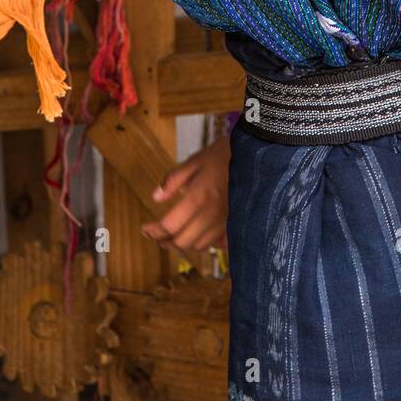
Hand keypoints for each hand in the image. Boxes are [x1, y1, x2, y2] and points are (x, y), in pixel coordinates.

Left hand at [141, 135, 230, 253]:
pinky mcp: (234, 223)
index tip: (144, 228)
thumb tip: (155, 197)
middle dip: (165, 242)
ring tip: (173, 236)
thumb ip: (173, 180)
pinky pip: (216, 243)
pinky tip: (197, 233)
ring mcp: (224, 222)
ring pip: (199, 246)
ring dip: (183, 244)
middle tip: (156, 235)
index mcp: (198, 198)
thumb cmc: (224, 154)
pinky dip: (203, 242)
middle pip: (182, 242)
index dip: (153, 231)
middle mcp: (211, 215)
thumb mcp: (195, 160)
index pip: (169, 226)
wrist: (257, 156)